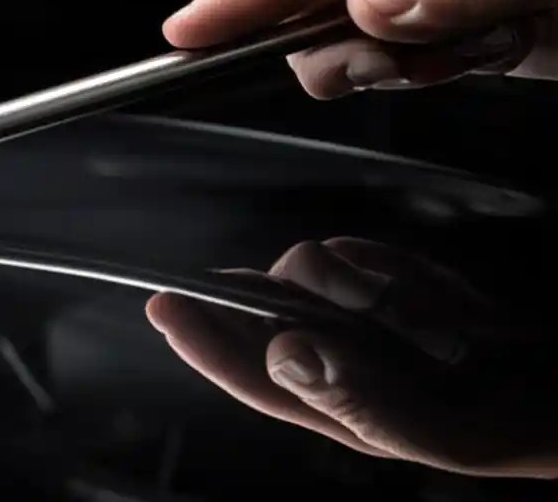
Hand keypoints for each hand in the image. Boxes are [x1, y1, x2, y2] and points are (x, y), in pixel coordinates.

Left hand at [145, 238, 557, 478]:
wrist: (556, 389)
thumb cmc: (502, 424)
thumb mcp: (441, 431)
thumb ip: (362, 398)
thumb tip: (285, 353)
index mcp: (327, 405)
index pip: (247, 369)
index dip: (201, 337)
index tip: (165, 303)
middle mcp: (328, 358)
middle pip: (268, 303)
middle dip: (306, 295)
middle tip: (372, 308)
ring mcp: (355, 316)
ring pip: (311, 269)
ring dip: (370, 287)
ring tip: (434, 326)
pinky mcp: (385, 280)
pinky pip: (362, 252)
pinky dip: (397, 269)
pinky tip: (442, 307)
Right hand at [162, 0, 557, 97]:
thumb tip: (371, 4)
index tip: (188, 28)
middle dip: (330, 30)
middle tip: (366, 65)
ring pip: (367, 29)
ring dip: (395, 59)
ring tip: (459, 56)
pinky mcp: (481, 21)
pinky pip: (415, 55)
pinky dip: (430, 71)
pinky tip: (473, 60)